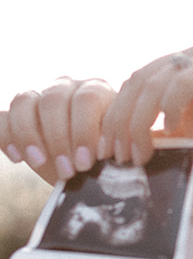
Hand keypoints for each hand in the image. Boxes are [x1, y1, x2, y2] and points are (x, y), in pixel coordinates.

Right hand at [1, 78, 116, 182]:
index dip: (84, 131)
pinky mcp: (17, 115)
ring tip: (39, 163)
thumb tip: (106, 154)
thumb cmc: (109, 158)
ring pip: (24, 102)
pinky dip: (6, 136)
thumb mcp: (114, 153)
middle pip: (54, 99)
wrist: (90, 166)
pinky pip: (3, 119)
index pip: (87, 99)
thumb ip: (110, 147)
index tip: (85, 163)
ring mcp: (40, 97)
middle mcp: (67, 88)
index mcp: (97, 91)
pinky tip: (17, 158)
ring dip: (29, 135)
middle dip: (58, 138)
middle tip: (67, 170)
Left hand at [98, 42, 192, 177]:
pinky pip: (185, 79)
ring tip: (139, 153)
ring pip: (155, 80)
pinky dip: (170, 105)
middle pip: (138, 80)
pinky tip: (173, 128)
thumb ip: (160, 133)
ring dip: (139, 120)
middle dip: (121, 122)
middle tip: (118, 156)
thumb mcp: (190, 138)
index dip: (116, 118)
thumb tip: (119, 143)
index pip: (135, 83)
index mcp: (186, 65)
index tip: (110, 153)